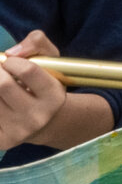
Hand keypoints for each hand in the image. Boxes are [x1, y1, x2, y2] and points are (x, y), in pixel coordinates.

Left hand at [0, 31, 65, 150]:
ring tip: (2, 85)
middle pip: (2, 85)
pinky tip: (1, 99)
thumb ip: (36, 43)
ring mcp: (18, 131)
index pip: (27, 70)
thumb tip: (10, 53)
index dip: (12, 61)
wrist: (47, 122)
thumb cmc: (45, 85)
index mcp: (53, 95)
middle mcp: (37, 116)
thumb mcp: (51, 59)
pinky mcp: (1, 141)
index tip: (9, 61)